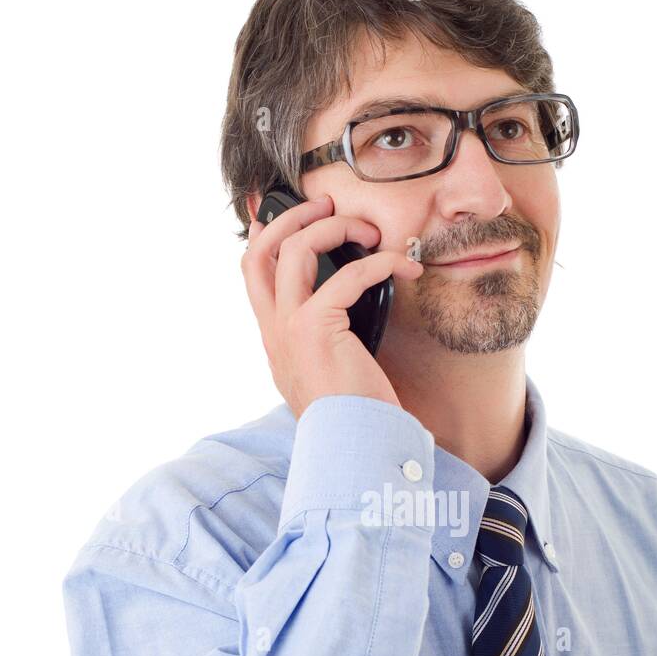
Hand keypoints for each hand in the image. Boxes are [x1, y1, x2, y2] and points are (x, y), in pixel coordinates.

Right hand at [241, 192, 423, 419]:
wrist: (353, 450)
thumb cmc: (354, 418)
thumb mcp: (332, 374)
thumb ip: (328, 342)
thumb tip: (351, 312)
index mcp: (275, 340)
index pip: (252, 274)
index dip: (262, 236)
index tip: (282, 212)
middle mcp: (274, 331)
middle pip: (261, 251)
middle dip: (294, 217)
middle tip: (328, 206)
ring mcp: (289, 329)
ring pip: (294, 250)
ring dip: (334, 227)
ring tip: (370, 231)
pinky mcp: (315, 329)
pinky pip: (347, 275)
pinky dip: (380, 262)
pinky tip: (404, 268)